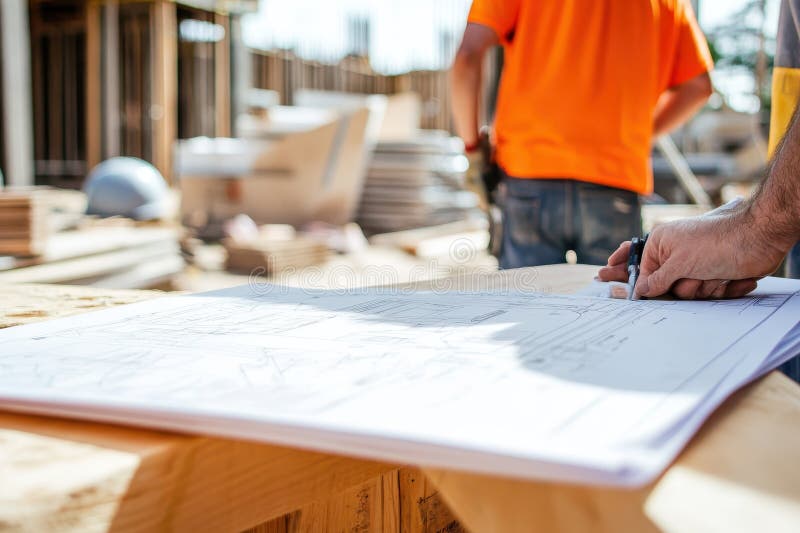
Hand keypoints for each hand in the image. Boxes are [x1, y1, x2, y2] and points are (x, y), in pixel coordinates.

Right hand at [597, 209, 787, 298]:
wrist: (761, 239)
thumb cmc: (716, 242)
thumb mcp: (680, 262)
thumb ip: (657, 279)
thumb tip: (640, 291)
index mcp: (662, 242)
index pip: (638, 264)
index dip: (626, 275)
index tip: (605, 280)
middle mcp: (678, 254)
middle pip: (663, 284)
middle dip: (681, 287)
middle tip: (687, 281)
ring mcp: (697, 266)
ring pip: (687, 294)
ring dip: (705, 288)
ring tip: (718, 275)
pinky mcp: (715, 276)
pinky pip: (708, 294)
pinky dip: (723, 289)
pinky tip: (734, 278)